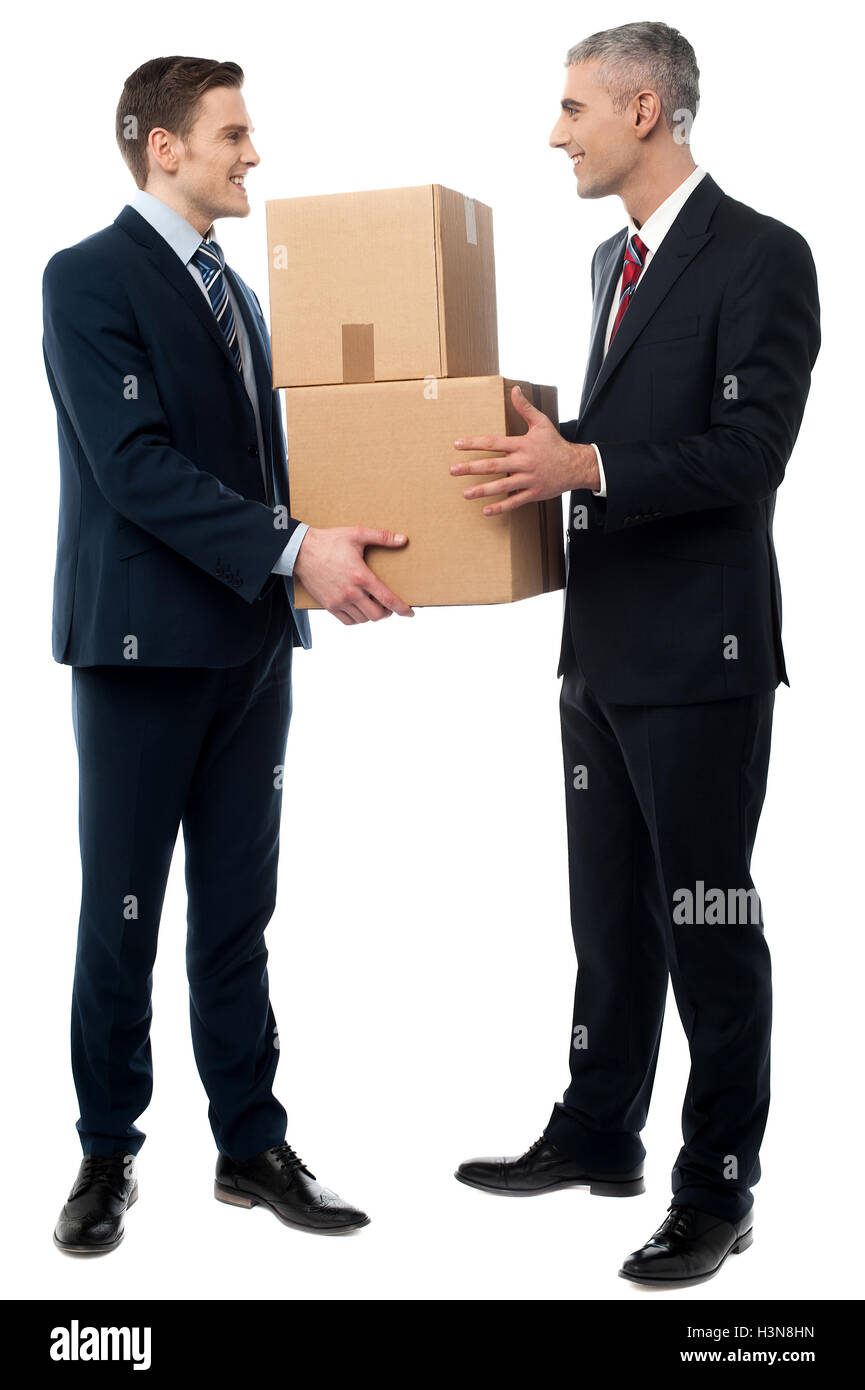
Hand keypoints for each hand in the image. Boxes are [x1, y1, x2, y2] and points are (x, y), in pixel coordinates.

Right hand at [293, 525, 414, 624]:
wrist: (302, 551)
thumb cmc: (330, 541)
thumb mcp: (357, 534)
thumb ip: (382, 537)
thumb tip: (403, 539)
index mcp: (361, 576)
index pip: (388, 599)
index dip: (402, 609)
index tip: (410, 613)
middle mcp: (351, 592)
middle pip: (377, 615)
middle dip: (387, 613)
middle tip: (388, 606)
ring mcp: (339, 601)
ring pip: (363, 619)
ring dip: (372, 615)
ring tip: (374, 606)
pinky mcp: (328, 605)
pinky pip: (348, 621)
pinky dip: (357, 619)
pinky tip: (359, 610)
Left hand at [450, 384, 598, 513]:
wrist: (575, 465)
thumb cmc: (555, 444)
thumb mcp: (541, 423)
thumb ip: (525, 408)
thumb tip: (515, 389)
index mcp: (522, 445)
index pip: (494, 443)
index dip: (474, 443)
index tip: (457, 445)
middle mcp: (523, 462)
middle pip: (493, 465)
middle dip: (471, 468)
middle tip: (452, 471)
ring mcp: (528, 479)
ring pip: (502, 486)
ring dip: (482, 490)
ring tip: (465, 494)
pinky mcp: (534, 493)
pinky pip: (515, 501)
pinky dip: (501, 507)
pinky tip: (486, 511)